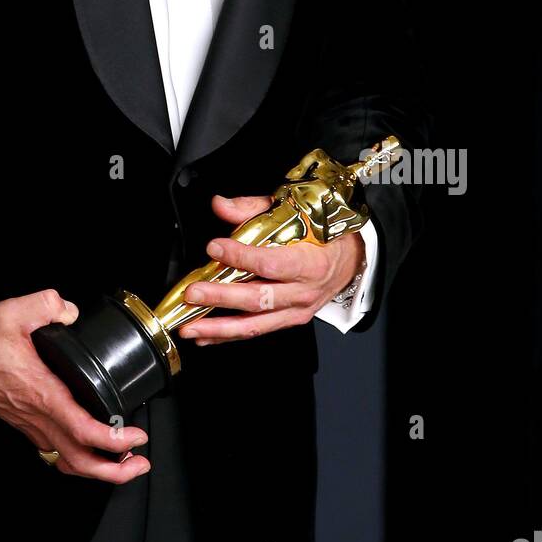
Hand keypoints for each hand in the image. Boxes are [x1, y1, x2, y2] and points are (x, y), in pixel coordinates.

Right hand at [0, 289, 149, 481]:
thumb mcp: (14, 310)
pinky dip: (78, 457)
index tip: (135, 436)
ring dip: (97, 469)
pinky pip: (55, 451)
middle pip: (78, 460)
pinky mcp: (25, 423)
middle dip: (113, 470)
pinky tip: (92, 447)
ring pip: (66, 460)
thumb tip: (70, 312)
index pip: (80, 429)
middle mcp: (36, 415)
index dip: (112, 439)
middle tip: (139, 464)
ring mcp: (30, 424)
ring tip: (123, 461)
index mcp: (39, 391)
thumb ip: (48, 304)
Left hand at [177, 195, 365, 345]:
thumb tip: (220, 205)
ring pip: (255, 324)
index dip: (241, 257)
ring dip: (219, 327)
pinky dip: (227, 336)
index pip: (271, 263)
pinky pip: (256, 331)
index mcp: (310, 261)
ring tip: (190, 327)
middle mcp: (304, 291)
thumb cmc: (322, 233)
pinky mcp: (289, 321)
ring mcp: (296, 310)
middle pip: (258, 298)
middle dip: (221, 296)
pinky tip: (204, 336)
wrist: (351, 258)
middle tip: (193, 292)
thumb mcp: (294, 212)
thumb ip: (253, 209)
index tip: (214, 247)